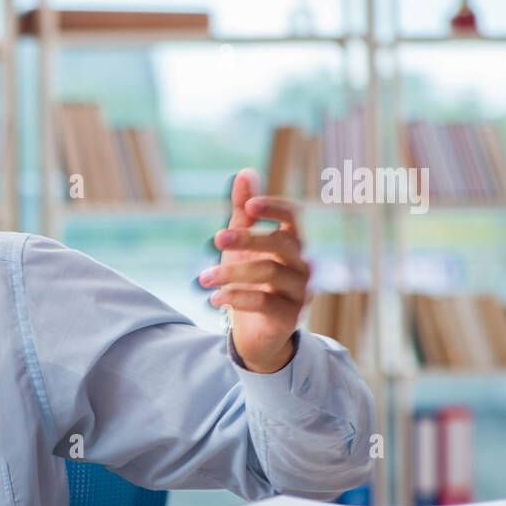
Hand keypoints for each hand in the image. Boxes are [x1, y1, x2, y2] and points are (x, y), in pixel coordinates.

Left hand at [197, 168, 310, 372]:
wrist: (255, 332)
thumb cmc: (250, 282)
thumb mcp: (242, 245)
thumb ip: (243, 213)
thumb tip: (245, 173)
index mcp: (292, 243)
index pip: (294, 217)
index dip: (274, 207)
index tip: (249, 205)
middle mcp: (302, 264)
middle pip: (280, 243)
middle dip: (247, 238)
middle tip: (216, 240)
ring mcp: (300, 291)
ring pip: (270, 273)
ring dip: (231, 273)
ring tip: (202, 278)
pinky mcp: (290, 316)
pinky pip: (264, 302)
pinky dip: (236, 298)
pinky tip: (214, 299)